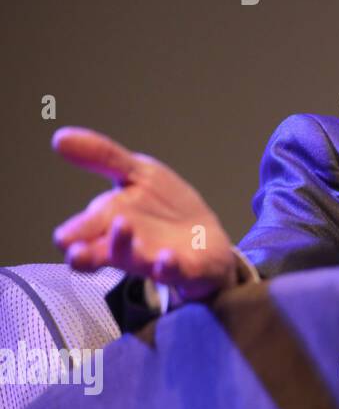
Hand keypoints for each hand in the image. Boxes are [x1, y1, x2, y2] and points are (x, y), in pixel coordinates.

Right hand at [51, 127, 237, 303]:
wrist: (208, 240)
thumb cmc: (164, 210)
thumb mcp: (138, 175)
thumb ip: (104, 157)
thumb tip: (60, 137)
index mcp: (105, 225)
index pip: (77, 235)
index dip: (71, 236)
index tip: (66, 236)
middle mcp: (122, 248)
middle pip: (93, 256)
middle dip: (84, 253)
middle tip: (77, 247)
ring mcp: (151, 259)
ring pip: (128, 260)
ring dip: (121, 245)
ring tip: (121, 225)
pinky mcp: (181, 268)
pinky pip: (170, 271)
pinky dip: (167, 265)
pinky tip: (168, 256)